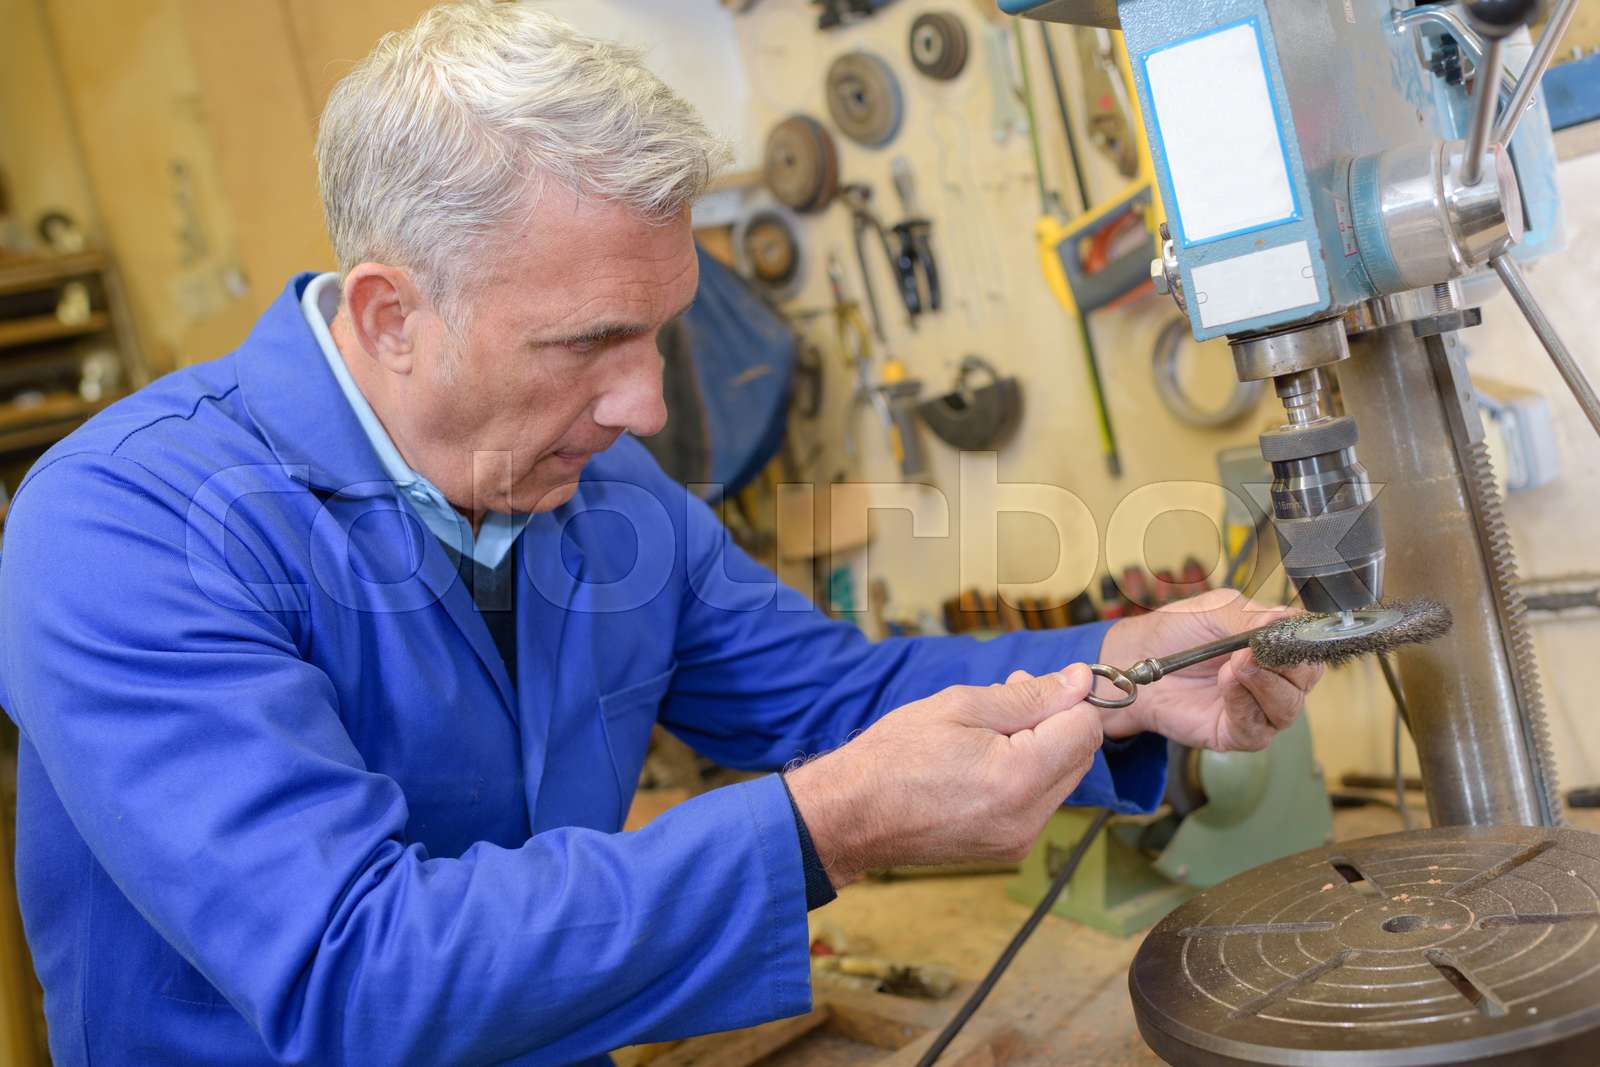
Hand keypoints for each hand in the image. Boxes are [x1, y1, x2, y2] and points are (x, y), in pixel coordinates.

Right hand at [785, 665, 1102, 887]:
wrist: (851, 815)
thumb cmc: (895, 755)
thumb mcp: (960, 706)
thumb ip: (1029, 695)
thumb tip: (1080, 681)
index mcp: (1019, 778)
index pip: (1086, 728)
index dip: (1065, 699)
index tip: (1028, 685)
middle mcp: (1028, 817)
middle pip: (1080, 755)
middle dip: (1053, 722)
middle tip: (1004, 699)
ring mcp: (1019, 840)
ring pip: (1062, 778)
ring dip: (1039, 748)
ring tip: (986, 732)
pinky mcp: (1008, 849)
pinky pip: (1039, 802)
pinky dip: (1024, 776)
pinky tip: (983, 762)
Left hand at [1094, 589, 1322, 752]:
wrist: (1137, 658)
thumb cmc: (1178, 632)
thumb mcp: (1215, 611)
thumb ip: (1251, 617)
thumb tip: (1288, 620)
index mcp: (1277, 644)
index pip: (1312, 646)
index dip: (1305, 640)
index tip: (1286, 632)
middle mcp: (1276, 678)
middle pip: (1306, 678)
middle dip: (1286, 663)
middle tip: (1255, 649)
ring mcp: (1259, 708)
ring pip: (1288, 707)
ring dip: (1264, 683)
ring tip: (1235, 665)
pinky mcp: (1237, 733)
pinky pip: (1257, 728)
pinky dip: (1244, 704)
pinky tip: (1227, 684)